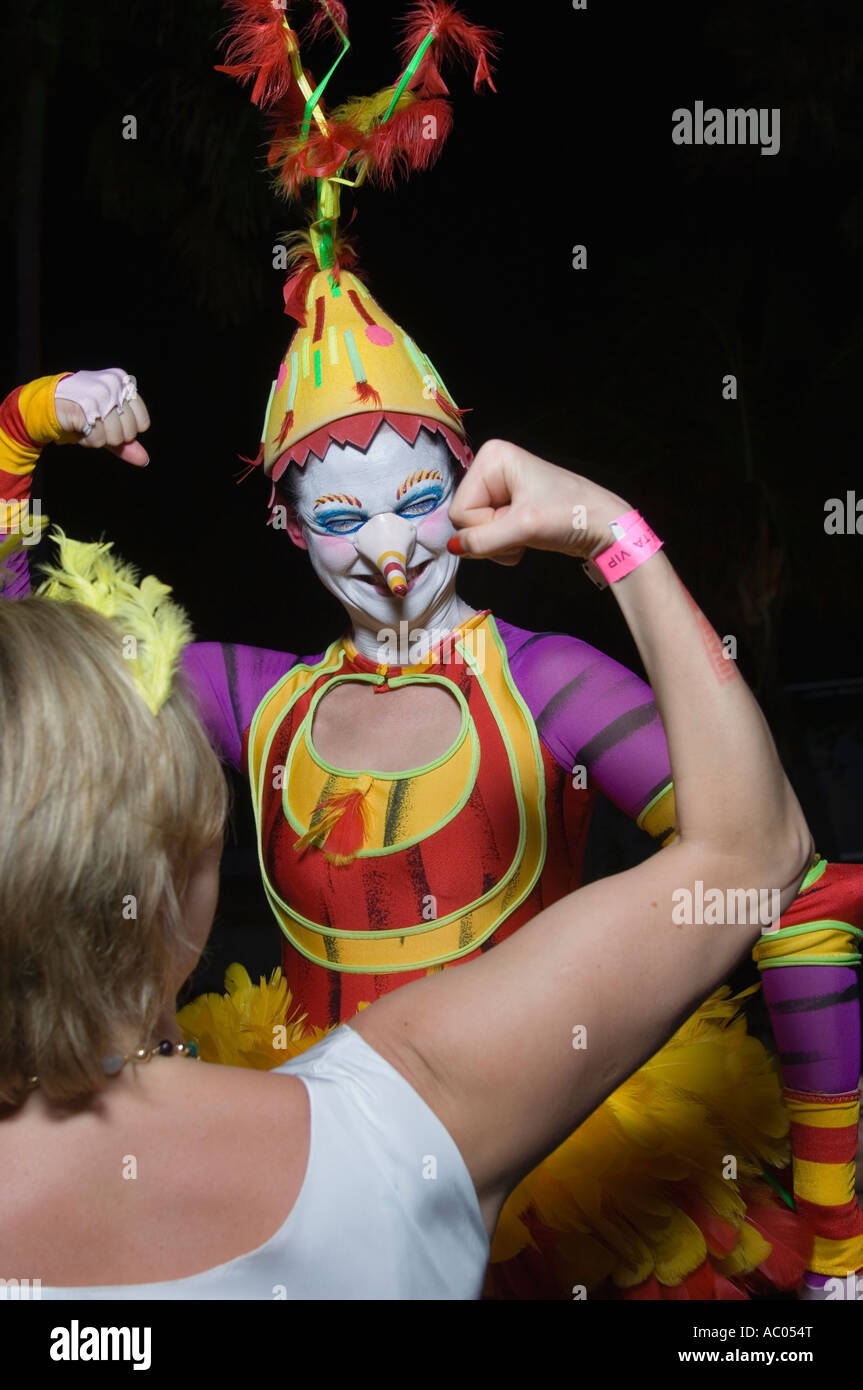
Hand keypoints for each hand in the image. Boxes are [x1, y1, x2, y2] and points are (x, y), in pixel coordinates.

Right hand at [54, 368, 150, 465]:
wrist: (47, 403)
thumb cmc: (81, 412)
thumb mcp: (108, 426)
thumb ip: (128, 442)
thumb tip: (144, 460)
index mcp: (123, 382)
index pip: (143, 423)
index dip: (125, 430)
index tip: (108, 420)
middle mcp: (114, 385)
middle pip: (130, 432)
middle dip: (111, 435)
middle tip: (94, 422)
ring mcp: (99, 394)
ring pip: (116, 437)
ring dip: (99, 438)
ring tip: (86, 424)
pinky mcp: (84, 406)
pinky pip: (98, 439)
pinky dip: (88, 441)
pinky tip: (78, 427)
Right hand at [447, 439, 630, 563]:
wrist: (602, 525)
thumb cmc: (569, 514)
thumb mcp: (523, 527)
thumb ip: (483, 540)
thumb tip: (452, 546)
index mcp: (490, 458)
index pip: (459, 509)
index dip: (484, 526)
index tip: (515, 522)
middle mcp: (489, 467)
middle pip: (464, 519)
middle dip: (491, 535)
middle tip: (522, 531)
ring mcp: (496, 487)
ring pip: (474, 531)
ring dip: (498, 543)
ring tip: (527, 534)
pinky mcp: (505, 505)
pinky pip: (486, 534)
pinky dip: (504, 545)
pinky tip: (526, 537)